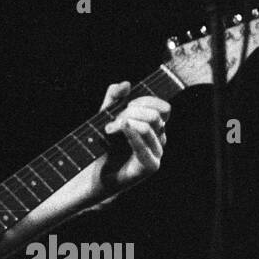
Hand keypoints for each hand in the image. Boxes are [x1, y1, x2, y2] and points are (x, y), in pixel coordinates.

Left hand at [95, 81, 169, 196]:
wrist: (94, 174)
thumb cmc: (103, 146)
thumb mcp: (105, 117)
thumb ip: (114, 99)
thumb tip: (126, 83)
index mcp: (155, 127)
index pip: (163, 108)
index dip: (146, 101)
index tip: (126, 103)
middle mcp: (160, 140)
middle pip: (155, 115)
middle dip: (131, 112)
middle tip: (111, 120)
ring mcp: (157, 154)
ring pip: (149, 127)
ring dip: (125, 123)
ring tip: (107, 129)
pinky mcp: (150, 166)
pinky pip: (144, 145)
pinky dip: (131, 133)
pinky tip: (120, 128)